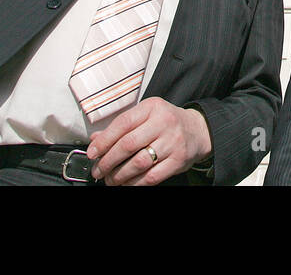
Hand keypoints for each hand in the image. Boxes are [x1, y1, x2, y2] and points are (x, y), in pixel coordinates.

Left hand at [86, 97, 211, 185]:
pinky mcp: (178, 160)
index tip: (92, 153)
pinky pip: (152, 177)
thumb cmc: (166, 122)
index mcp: (152, 107)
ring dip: (119, 175)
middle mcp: (164, 123)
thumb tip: (95, 139)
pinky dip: (135, 183)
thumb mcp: (146, 115)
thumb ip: (122, 126)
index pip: (123, 123)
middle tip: (98, 170)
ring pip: (139, 163)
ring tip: (110, 180)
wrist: (198, 130)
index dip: (104, 140)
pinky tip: (126, 184)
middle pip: (128, 145)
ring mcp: (172, 142)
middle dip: (108, 161)